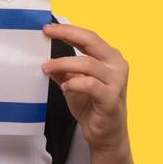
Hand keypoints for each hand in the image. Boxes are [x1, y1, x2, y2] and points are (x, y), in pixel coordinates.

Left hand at [41, 22, 130, 156]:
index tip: (48, 28)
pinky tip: (65, 86)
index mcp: (110, 58)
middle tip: (47, 34)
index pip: (88, 38)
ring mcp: (117, 81)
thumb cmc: (93, 107)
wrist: (106, 134)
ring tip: (47, 67)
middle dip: (67, 35)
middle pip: (91, 42)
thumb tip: (45, 58)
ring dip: (63, 63)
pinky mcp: (112, 98)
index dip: (68, 30)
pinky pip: (90, 84)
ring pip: (87, 63)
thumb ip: (63, 71)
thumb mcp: (73, 84)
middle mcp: (116, 66)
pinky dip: (74, 83)